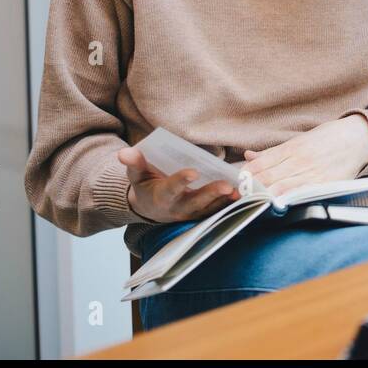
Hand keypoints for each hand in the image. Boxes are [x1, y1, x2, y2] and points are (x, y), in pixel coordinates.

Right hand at [117, 147, 238, 222]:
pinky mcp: (202, 215)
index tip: (193, 172)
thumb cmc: (146, 186)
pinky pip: (217, 211)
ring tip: (240, 191)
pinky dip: (230, 204)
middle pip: (196, 202)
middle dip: (211, 194)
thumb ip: (134, 164)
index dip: (181, 181)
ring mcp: (191, 214)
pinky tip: (244, 195)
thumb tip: (124, 153)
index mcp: (161, 197)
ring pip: (210, 209)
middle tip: (227, 186)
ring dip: (225, 201)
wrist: (149, 207)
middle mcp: (177, 208)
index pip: (171, 189)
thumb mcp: (137, 175)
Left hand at [242, 114, 367, 197]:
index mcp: (293, 147)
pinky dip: (287, 200)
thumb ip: (274, 151)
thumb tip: (249, 156)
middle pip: (268, 178)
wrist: (360, 139)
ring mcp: (313, 173)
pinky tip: (275, 205)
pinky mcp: (325, 185)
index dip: (246, 175)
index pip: (262, 163)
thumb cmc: (330, 138)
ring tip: (250, 204)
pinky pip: (301, 195)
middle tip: (238, 198)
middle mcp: (301, 160)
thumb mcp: (301, 139)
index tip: (236, 183)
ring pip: (281, 188)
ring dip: (264, 197)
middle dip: (251, 189)